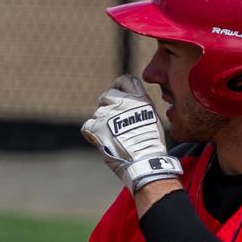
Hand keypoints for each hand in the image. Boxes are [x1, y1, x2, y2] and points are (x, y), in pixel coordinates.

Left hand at [81, 74, 181, 193]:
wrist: (144, 161)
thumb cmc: (151, 145)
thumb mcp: (152, 118)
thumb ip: (139, 105)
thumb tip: (128, 102)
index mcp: (139, 97)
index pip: (124, 80)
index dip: (120, 87)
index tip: (119, 96)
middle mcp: (122, 102)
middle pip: (107, 95)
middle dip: (109, 106)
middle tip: (116, 123)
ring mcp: (107, 114)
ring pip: (98, 113)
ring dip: (103, 123)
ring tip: (114, 138)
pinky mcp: (96, 127)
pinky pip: (88, 126)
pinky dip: (93, 134)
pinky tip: (102, 141)